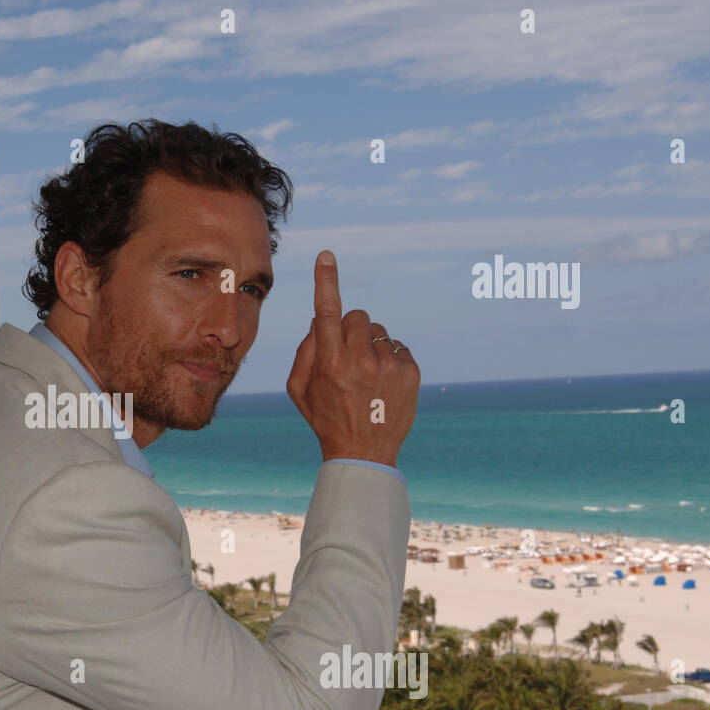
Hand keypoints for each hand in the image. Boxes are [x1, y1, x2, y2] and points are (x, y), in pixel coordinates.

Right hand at [287, 250, 419, 466]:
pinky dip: (388, 359)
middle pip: (356, 315)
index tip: (326, 255)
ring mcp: (389, 365)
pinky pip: (396, 346)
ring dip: (369, 344)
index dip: (325, 280)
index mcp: (330, 363)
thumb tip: (320, 321)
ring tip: (366, 376)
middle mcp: (360, 360)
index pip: (326, 312)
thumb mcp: (299, 389)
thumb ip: (304, 350)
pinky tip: (382, 384)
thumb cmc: (326, 418)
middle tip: (345, 356)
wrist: (364, 453)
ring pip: (378, 330)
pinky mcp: (410, 371)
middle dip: (349, 329)